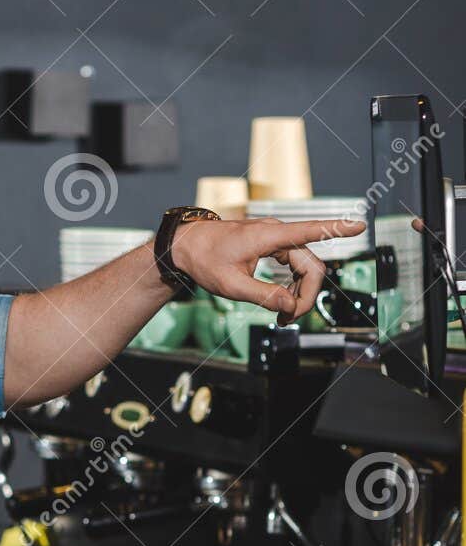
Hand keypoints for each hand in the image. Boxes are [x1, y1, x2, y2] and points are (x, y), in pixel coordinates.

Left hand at [172, 216, 366, 325]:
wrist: (186, 246)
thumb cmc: (205, 260)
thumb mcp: (231, 285)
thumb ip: (264, 296)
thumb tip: (290, 306)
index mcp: (268, 235)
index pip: (310, 230)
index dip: (337, 230)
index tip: (360, 225)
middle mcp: (276, 232)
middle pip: (310, 265)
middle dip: (306, 295)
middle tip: (288, 320)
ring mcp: (275, 238)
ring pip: (304, 267)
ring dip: (300, 293)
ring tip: (283, 317)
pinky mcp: (271, 244)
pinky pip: (293, 265)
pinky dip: (292, 285)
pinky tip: (283, 303)